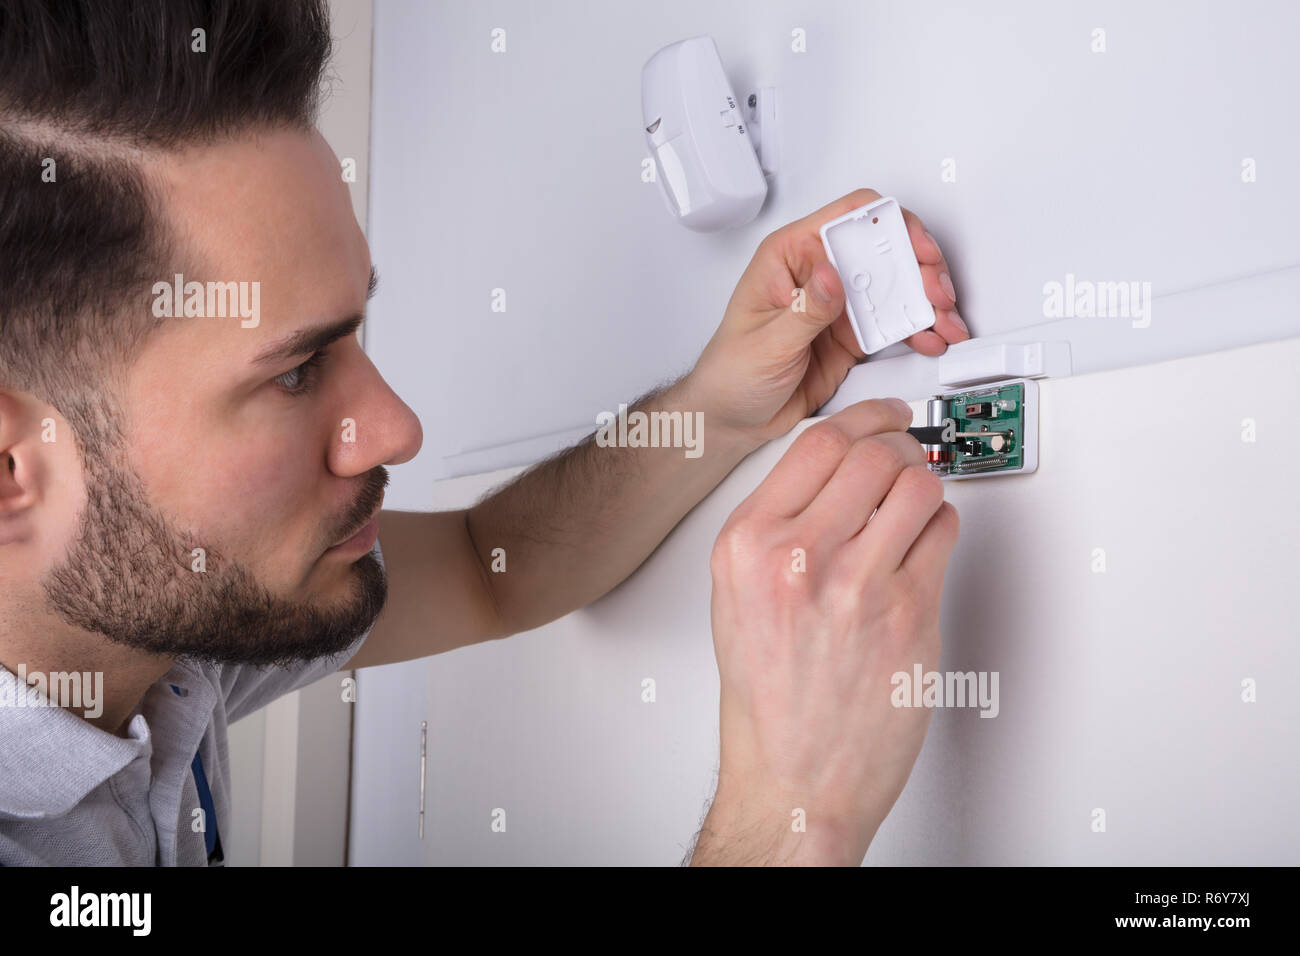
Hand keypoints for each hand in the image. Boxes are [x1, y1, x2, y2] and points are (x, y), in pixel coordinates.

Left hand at [687, 188, 968, 450]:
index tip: (914, 249)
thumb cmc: (730, 374)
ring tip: (946, 323)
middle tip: (937, 294)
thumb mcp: (767, 343)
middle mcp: (819, 272)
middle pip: (883, 247)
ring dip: (927, 301)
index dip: (888, 224)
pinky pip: (896, 321)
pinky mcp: (854, 333)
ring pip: (897, 284)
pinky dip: (919, 328)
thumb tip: (831, 276)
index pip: (847, 218)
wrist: (732, 419)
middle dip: (919, 267)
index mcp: (790, 256)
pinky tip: (932, 339)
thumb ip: (805, 310)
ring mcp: (840, 302)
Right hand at [691, 398, 958, 865]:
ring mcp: (856, 584)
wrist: (795, 778)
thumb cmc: (767, 699)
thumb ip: (774, 527)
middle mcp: (796, 556)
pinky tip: (923, 547)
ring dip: (925, 485)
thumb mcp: (736, 597)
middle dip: (899, 446)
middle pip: (871, 452)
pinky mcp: (908, 614)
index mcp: (747, 545)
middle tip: (906, 455)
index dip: (863, 418)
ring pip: (917, 484)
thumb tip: (831, 475)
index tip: (882, 415)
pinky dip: (941, 529)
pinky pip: (943, 533)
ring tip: (916, 504)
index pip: (816, 443)